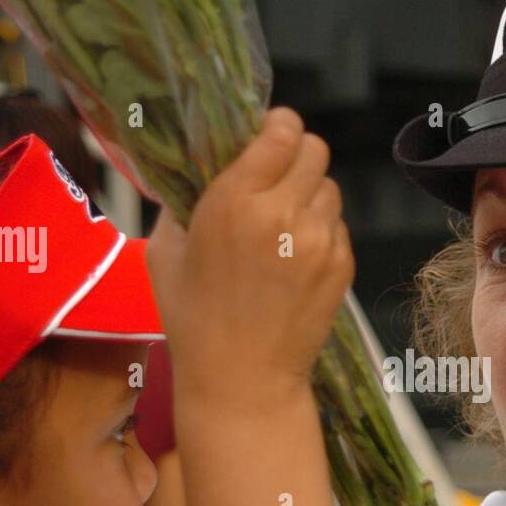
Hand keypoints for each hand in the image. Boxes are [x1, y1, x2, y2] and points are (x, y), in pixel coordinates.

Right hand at [145, 106, 354, 411]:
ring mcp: (319, 242)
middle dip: (297, 157)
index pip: (282, 130)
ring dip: (310, 196)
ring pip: (330, 188)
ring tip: (284, 225)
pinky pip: (338, 227)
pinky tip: (295, 259)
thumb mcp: (164, 253)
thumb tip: (195, 170)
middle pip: (315, 150)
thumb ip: (179, 203)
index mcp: (234, 201)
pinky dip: (322, 232)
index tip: (269, 135)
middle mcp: (283, 214)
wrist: (242, 380)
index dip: (278, 126)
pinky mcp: (341, 267)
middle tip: (278, 178)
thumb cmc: (192, 318)